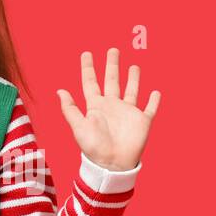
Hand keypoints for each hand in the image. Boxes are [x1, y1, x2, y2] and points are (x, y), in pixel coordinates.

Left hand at [57, 48, 159, 170]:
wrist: (112, 165)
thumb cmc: (93, 148)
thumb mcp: (78, 127)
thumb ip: (70, 109)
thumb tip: (59, 91)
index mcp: (96, 106)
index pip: (90, 83)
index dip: (88, 68)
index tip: (86, 54)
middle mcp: (112, 106)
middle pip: (112, 81)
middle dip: (112, 65)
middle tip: (113, 50)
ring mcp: (127, 113)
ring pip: (131, 91)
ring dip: (133, 79)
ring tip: (133, 66)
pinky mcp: (142, 121)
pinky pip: (149, 108)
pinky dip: (153, 101)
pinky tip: (156, 92)